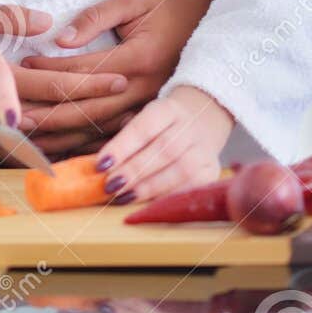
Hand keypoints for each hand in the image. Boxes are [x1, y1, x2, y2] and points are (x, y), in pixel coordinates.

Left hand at [14, 0, 212, 154]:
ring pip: (100, 128)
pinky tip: (65, 151)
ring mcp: (148, 104)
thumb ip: (96, 17)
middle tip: (15, 118)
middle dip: (50, 115)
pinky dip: (89, 145)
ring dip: (64, 136)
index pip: (84, 70)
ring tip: (31, 140)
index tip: (24, 67)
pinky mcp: (149, 112)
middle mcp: (144, 88)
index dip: (51, 70)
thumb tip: (61, 40)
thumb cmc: (165, 3)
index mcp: (139, 58)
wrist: (204, 17)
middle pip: (88, 108)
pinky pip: (116, 134)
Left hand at [94, 85, 233, 202]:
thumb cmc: (161, 123)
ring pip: (177, 172)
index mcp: (169, 108)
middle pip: (161, 151)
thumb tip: (102, 163)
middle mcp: (189, 127)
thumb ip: (126, 136)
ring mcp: (203, 150)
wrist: (203, 119)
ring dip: (147, 187)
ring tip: (123, 196)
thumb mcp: (145, 117)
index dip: (122, 147)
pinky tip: (147, 203)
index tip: (100, 164)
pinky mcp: (211, 171)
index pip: (143, 128)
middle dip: (132, 171)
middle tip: (109, 185)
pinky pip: (189, 188)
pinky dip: (166, 197)